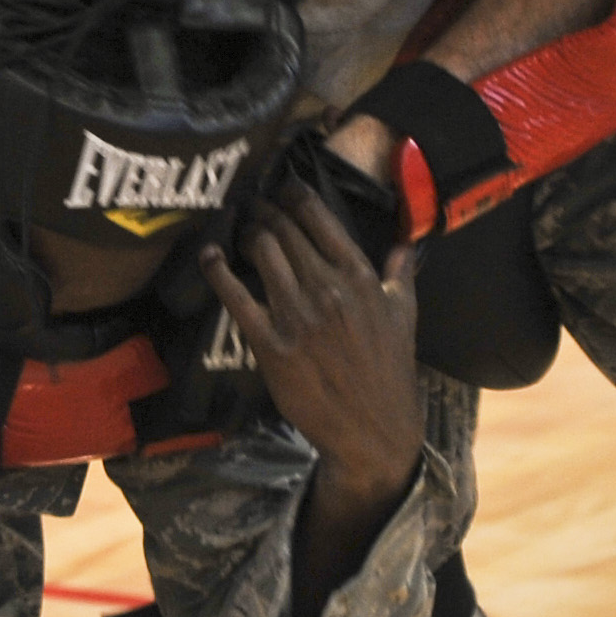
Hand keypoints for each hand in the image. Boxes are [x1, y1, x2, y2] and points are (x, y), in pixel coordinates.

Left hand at [200, 184, 423, 506]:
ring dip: (247, 234)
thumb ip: (401, 274)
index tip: (281, 189)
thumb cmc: (389, 370)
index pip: (318, 216)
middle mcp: (328, 288)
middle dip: (264, 212)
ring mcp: (297, 316)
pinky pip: (236, 297)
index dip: (293, 194)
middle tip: (254, 208)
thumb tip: (406, 243)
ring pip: (261, 252)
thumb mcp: (405, 315)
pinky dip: (218, 270)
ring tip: (242, 231)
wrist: (373, 427)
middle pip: (283, 230)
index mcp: (360, 276)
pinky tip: (209, 256)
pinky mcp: (271, 344)